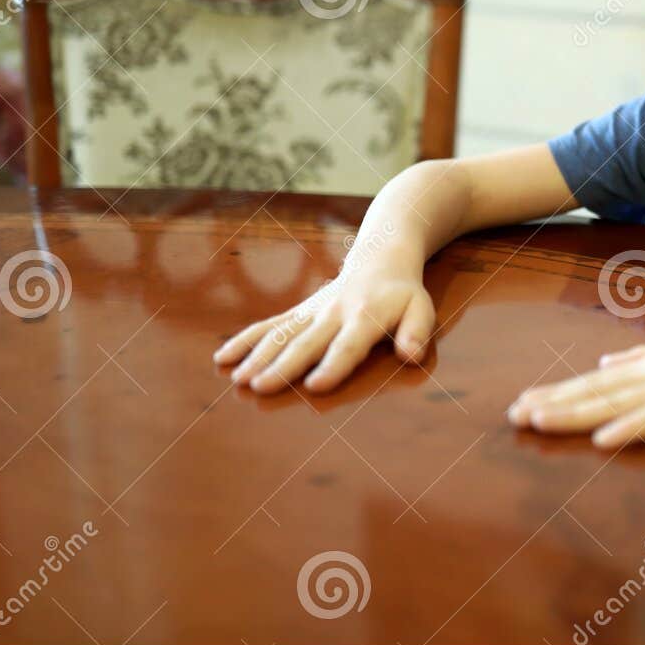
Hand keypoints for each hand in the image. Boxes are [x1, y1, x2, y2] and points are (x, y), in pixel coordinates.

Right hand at [212, 256, 434, 394]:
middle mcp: (334, 314)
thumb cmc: (403, 293)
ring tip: (239, 379)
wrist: (380, 256)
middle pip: (307, 343)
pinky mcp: (298, 311)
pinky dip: (245, 340)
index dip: (333, 366)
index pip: (348, 346)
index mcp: (366, 317)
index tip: (314, 386)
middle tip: (261, 387)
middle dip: (284, 366)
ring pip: (281, 334)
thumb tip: (411, 356)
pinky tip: (223, 358)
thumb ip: (417, 333)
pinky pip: (269, 325)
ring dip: (258, 356)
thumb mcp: (421, 309)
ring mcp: (312, 311)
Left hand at [507, 313, 644, 448]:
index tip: (525, 401)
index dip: (560, 391)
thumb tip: (604, 358)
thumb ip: (644, 356)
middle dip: (553, 403)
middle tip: (512, 415)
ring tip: (537, 422)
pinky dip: (628, 428)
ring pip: (616, 402)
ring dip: (575, 413)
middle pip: (597, 390)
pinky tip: (602, 439)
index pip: (597, 379)